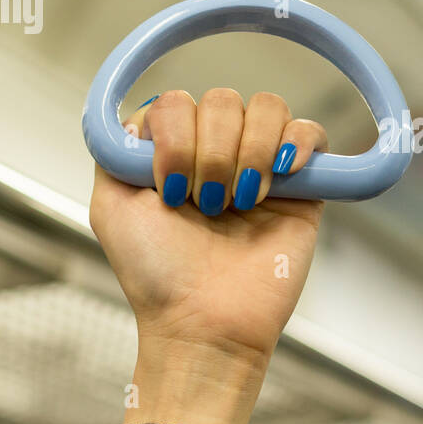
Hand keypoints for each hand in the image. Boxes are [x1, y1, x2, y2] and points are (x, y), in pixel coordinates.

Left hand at [89, 89, 326, 423]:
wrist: (207, 322)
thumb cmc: (158, 275)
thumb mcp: (111, 204)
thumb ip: (117, 148)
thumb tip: (147, 111)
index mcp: (172, 151)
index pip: (177, 101)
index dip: (176, 139)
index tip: (169, 190)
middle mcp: (216, 150)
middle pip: (223, 100)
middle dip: (212, 154)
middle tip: (207, 206)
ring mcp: (261, 164)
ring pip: (267, 107)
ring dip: (250, 153)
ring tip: (241, 203)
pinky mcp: (303, 185)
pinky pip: (311, 132)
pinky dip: (297, 144)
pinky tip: (280, 177)